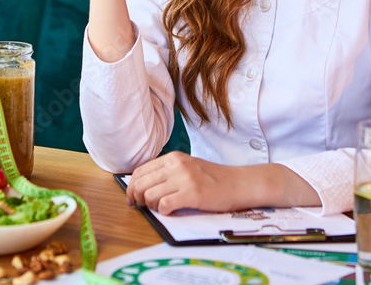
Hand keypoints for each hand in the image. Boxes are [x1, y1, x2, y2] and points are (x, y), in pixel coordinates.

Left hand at [125, 152, 247, 214]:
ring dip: (151, 206)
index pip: (141, 171)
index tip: (131, 197)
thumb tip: (143, 186)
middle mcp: (176, 165)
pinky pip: (164, 205)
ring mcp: (184, 178)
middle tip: (141, 206)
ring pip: (149, 195)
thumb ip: (168, 172)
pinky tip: (171, 211)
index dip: (131, 186)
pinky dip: (163, 211)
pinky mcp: (192, 193)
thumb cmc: (214, 179)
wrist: (239, 183)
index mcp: (173, 158)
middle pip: (141, 183)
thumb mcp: (188, 167)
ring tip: (161, 208)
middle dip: (136, 198)